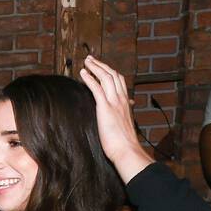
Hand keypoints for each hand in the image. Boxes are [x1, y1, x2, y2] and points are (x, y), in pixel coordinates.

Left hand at [79, 54, 150, 178]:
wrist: (127, 150)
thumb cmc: (123, 143)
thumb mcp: (123, 126)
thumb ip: (120, 117)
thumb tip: (120, 115)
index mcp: (125, 103)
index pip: (119, 81)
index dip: (110, 72)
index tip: (101, 67)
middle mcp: (122, 99)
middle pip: (113, 75)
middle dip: (101, 65)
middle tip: (91, 59)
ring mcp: (114, 102)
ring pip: (106, 78)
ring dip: (95, 67)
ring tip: (86, 62)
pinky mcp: (105, 108)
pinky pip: (97, 88)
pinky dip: (90, 78)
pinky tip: (83, 73)